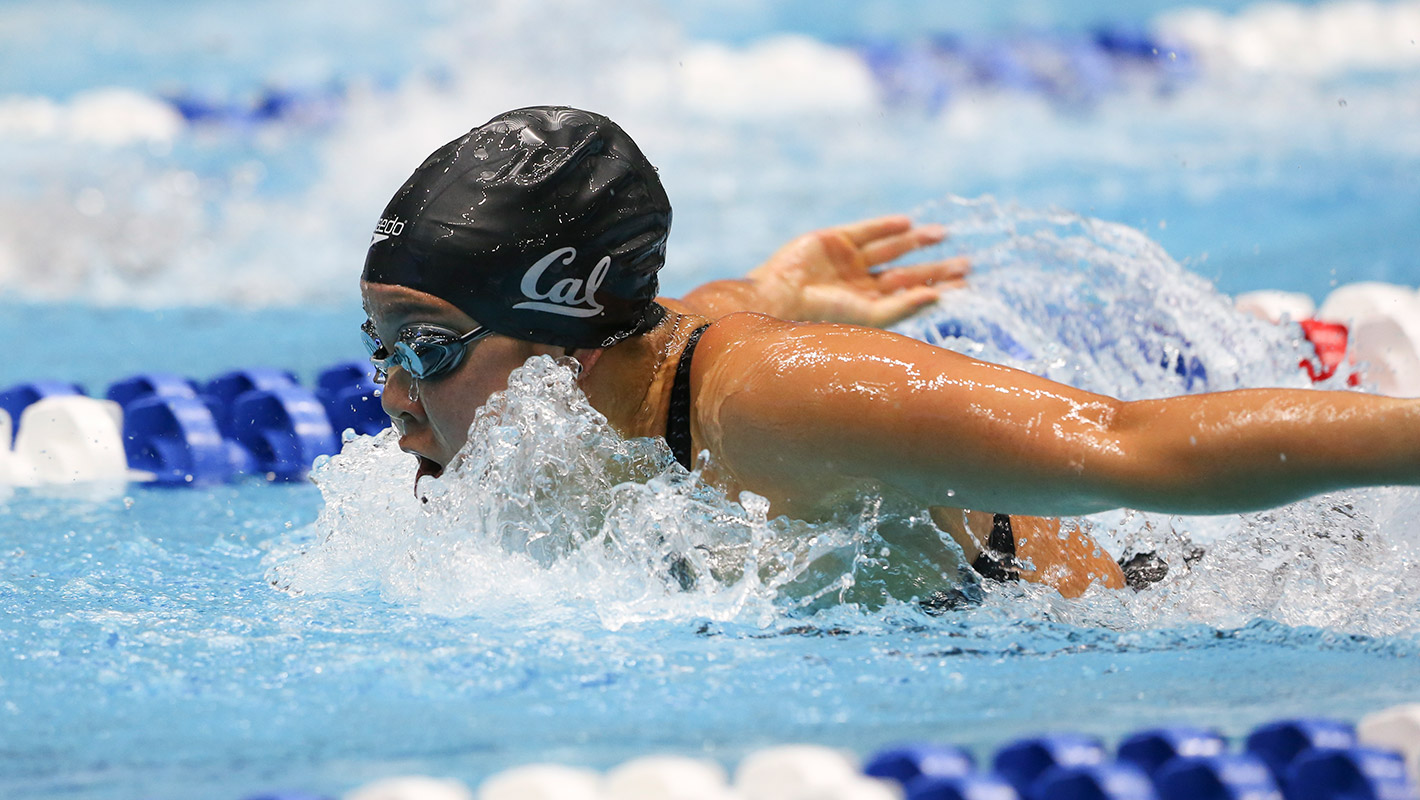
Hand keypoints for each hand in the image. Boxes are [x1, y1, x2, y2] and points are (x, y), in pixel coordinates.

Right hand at [746, 215, 969, 326]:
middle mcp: (860, 284)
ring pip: (889, 249)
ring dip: (915, 241)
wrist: (779, 298)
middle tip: (965, 263)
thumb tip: (938, 297)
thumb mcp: (869, 316)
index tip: (964, 284)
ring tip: (941, 234)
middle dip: (933, 268)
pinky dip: (885, 226)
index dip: (937, 288)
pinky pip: (865, 231)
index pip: (910, 296)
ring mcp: (846, 261)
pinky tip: (907, 223)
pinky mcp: (832, 240)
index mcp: (869, 307)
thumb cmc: (822, 316)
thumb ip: (903, 307)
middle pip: (906, 273)